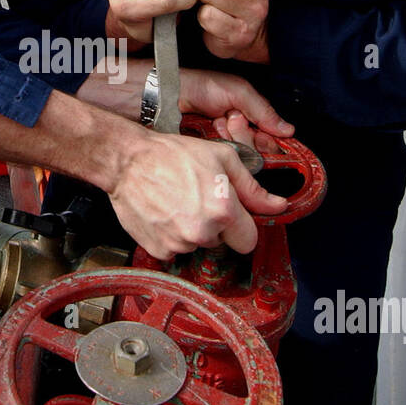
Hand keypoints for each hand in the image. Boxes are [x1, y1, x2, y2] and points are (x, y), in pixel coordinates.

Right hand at [107, 129, 287, 259]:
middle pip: (222, 243)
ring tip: (176, 203)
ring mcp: (178, 244)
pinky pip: (175, 250)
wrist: (127, 161)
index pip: (249, 240)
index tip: (231, 216)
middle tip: (197, 200)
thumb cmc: (172, 154)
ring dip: (191, 231)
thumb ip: (252, 188)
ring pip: (197, 246)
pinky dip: (171, 236)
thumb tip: (278, 206)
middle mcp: (202, 232)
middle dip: (215, 226)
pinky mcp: (158, 250)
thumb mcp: (222, 159)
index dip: (241, 227)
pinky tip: (163, 213)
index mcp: (224, 211)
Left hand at [177, 68, 293, 148]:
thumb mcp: (238, 92)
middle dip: (244, 134)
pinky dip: (217, 145)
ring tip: (217, 122)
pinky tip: (210, 132)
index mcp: (250, 117)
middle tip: (231, 118)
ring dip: (229, 138)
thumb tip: (287, 130)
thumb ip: (263, 110)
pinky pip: (221, 158)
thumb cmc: (202, 86)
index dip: (267, 141)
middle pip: (255, 150)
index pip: (269, 139)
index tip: (262, 136)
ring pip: (239, 155)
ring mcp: (223, 144)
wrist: (170, 93)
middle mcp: (238, 133)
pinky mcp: (209, 152)